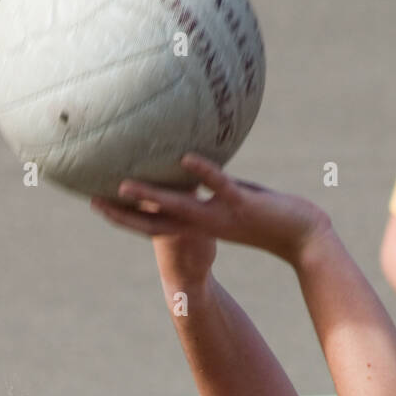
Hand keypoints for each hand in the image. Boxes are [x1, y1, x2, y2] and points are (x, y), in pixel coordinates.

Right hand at [91, 154, 330, 265]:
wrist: (303, 236)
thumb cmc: (269, 215)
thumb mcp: (234, 200)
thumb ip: (212, 187)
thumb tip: (193, 163)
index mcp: (200, 225)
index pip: (156, 223)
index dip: (126, 217)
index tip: (98, 203)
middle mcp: (205, 224)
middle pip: (156, 221)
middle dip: (124, 212)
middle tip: (93, 201)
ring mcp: (221, 215)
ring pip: (180, 207)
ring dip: (152, 197)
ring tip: (125, 185)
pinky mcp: (243, 204)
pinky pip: (219, 187)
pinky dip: (203, 173)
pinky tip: (186, 158)